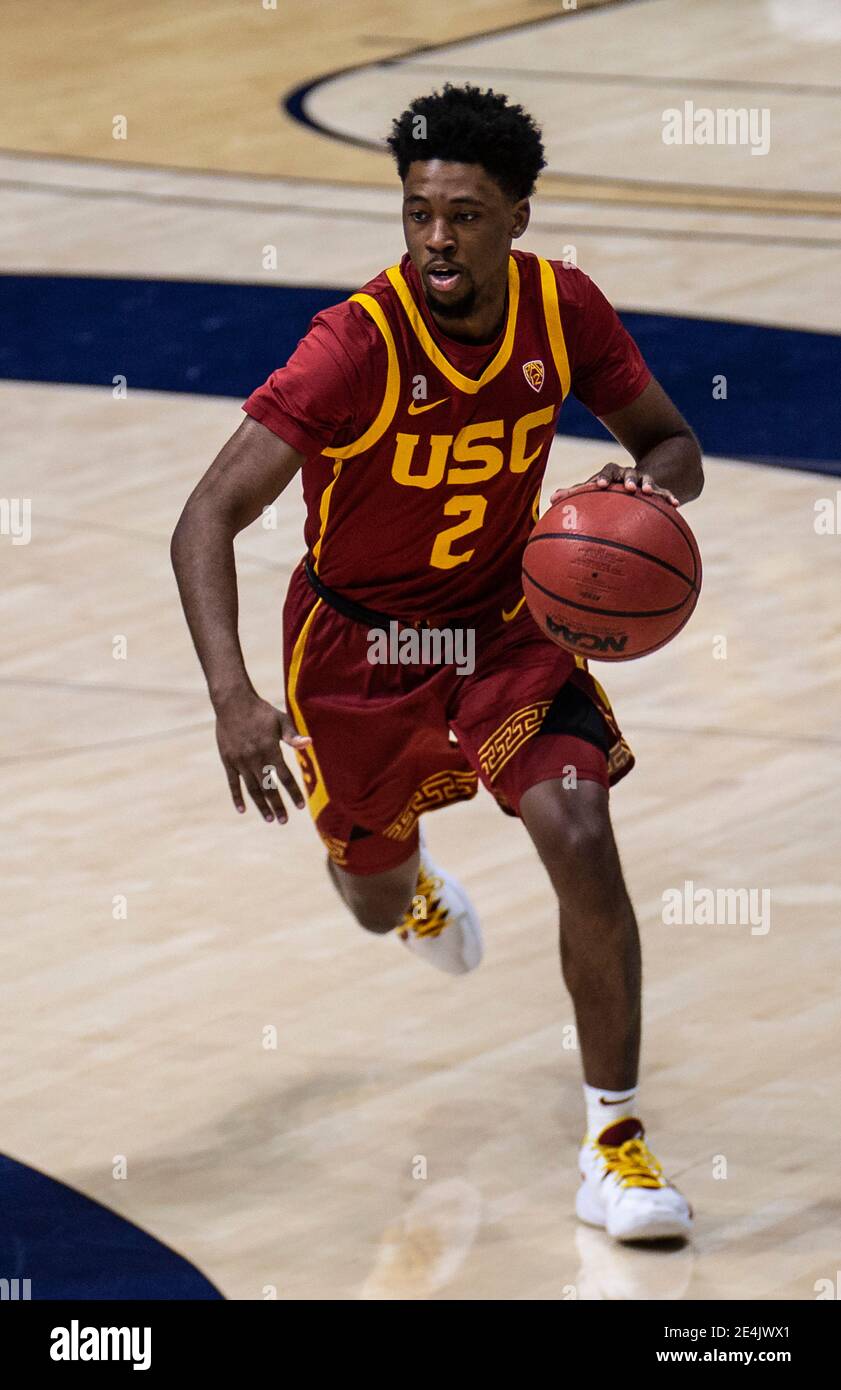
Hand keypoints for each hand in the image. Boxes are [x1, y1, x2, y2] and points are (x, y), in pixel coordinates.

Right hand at [215, 692, 310, 822]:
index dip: (293, 792)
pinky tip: (242, 810)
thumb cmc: (261, 711)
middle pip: (268, 788)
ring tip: (269, 819)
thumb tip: (309, 743)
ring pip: (252, 789)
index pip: (284, 776)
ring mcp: (239, 761)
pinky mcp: (227, 761)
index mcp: (270, 749)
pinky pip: (233, 783)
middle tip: (284, 821)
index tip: (300, 806)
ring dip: (261, 805)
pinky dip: (237, 797)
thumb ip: (292, 735)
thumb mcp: (280, 720)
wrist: (232, 702)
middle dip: (277, 805)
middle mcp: (254, 759)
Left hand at [550, 462, 678, 507]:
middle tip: (628, 487)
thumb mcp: (595, 489)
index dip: (603, 478)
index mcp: (611, 475)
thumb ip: (576, 494)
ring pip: (647, 480)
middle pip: (628, 472)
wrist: (638, 478)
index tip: (600, 485)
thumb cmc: (609, 489)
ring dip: (648, 485)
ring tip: (649, 492)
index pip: (605, 472)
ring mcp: (644, 480)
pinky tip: (676, 505)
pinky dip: (670, 497)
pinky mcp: (659, 489)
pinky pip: (665, 493)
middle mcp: (627, 474)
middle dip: (628, 478)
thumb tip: (550, 499)